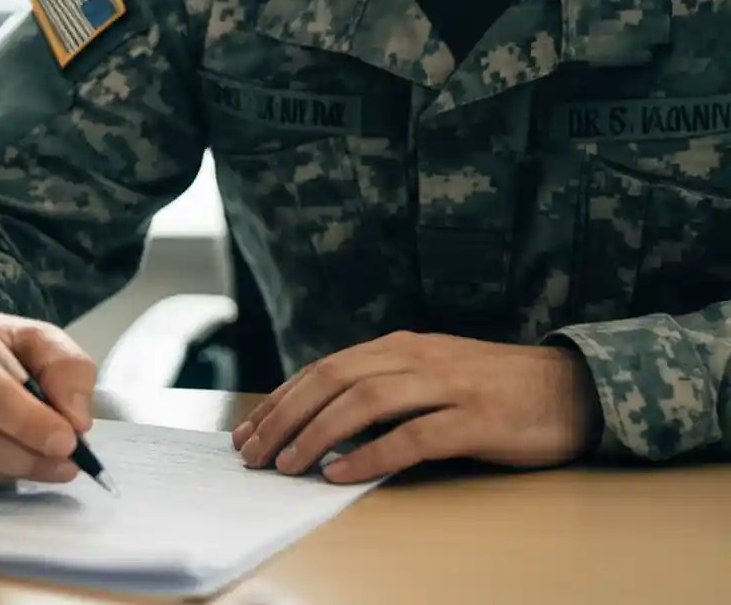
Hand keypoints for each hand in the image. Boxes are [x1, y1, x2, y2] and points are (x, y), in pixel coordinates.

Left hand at [231, 332, 603, 482]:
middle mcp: (417, 358)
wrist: (573, 389)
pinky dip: (371, 455)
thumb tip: (318, 420)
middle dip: (285, 417)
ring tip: (287, 465)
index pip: (324, 369)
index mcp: (400, 347)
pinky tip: (342, 474)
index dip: (281, 399)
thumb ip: (382, 387)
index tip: (248, 431)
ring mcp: (448, 385)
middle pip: (333, 380)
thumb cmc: (492, 389)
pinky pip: (413, 437)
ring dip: (317, 435)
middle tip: (254, 453)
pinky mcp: (476, 419)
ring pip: (365, 402)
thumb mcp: (430, 375)